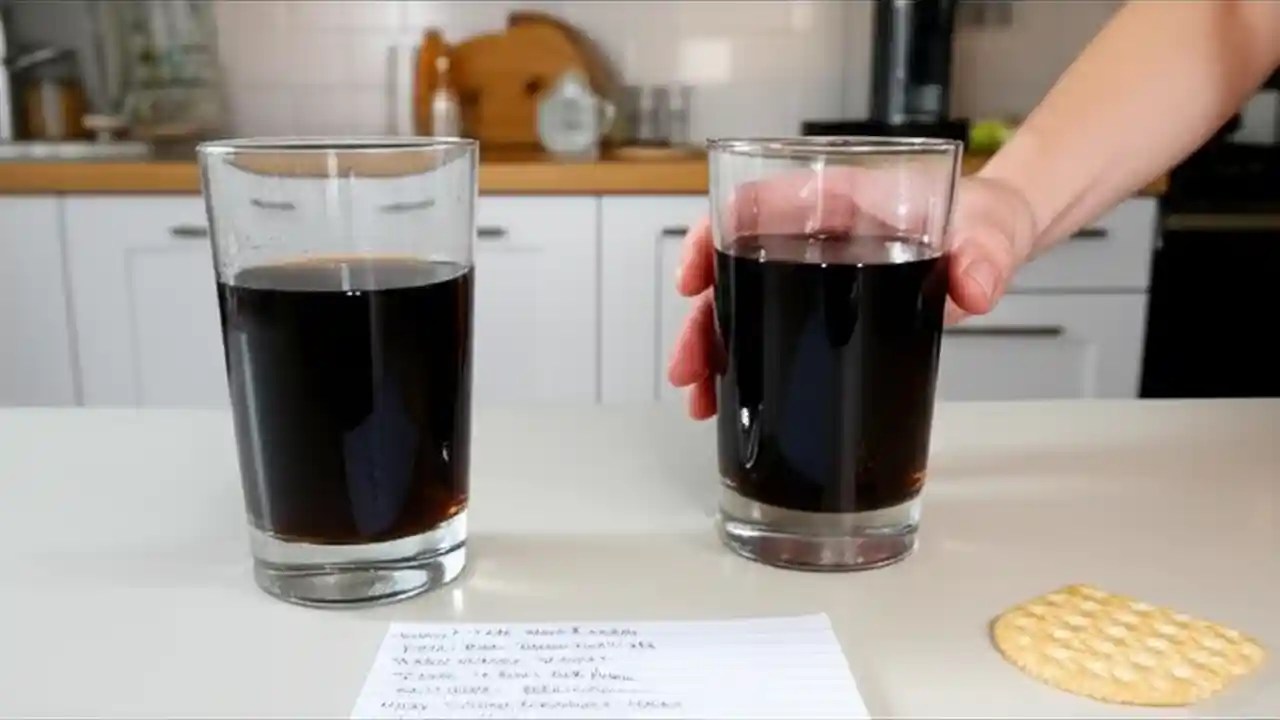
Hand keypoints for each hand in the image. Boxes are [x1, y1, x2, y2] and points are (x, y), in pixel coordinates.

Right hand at [666, 172, 1037, 419]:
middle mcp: (817, 232)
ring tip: (699, 393)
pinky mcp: (829, 306)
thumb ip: (986, 253)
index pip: (757, 203)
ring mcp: (819, 271)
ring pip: (747, 302)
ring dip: (715, 345)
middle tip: (689, 364)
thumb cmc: (982, 215)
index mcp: (841, 198)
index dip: (713, 236)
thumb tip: (976, 285)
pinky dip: (747, 358)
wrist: (997, 238)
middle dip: (704, 316)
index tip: (694, 276)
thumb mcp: (990, 228)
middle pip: (736, 265)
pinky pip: (775, 325)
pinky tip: (733, 394)